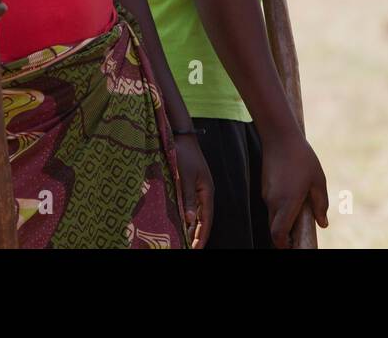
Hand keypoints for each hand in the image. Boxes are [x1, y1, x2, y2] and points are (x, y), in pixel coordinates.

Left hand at [174, 133, 214, 248]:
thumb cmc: (183, 155)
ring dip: (192, 228)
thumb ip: (187, 198)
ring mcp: (198, 189)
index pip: (206, 220)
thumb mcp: (184, 177)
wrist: (181, 137)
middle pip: (203, 219)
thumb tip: (189, 220)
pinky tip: (181, 224)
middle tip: (191, 249)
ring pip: (197, 214)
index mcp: (206, 191)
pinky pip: (191, 206)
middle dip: (198, 235)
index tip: (196, 249)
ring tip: (185, 242)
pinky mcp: (191, 185)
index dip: (201, 235)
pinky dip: (187, 217)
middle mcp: (204, 193)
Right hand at [259, 127, 328, 247]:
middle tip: (299, 233)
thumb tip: (323, 224)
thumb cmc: (302, 157)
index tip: (293, 246)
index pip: (278, 234)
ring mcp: (266, 193)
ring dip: (284, 219)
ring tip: (300, 207)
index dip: (283, 245)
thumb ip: (321, 205)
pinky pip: (271, 203)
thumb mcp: (318, 180)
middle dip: (284, 235)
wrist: (279, 136)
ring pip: (272, 215)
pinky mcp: (264, 186)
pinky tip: (293, 192)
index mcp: (287, 203)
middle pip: (274, 229)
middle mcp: (273, 201)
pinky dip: (280, 206)